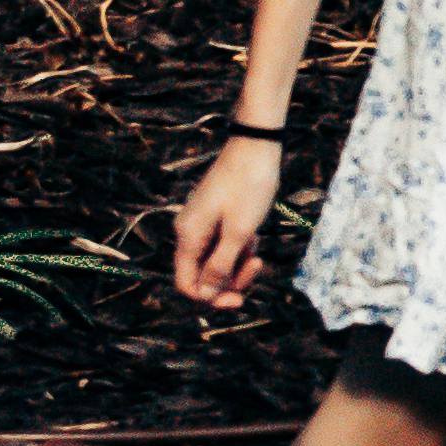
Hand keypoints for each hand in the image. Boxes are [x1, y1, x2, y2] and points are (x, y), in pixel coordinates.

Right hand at [172, 136, 281, 312]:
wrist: (256, 145)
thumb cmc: (248, 186)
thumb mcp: (239, 232)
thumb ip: (220, 266)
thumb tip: (205, 296)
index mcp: (188, 236)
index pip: (187, 284)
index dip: (210, 298)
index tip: (239, 300)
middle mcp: (190, 232)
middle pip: (203, 275)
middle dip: (230, 280)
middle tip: (257, 267)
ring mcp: (203, 224)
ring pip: (217, 261)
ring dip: (239, 263)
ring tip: (258, 247)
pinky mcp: (217, 217)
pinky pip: (225, 245)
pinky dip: (241, 247)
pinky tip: (255, 234)